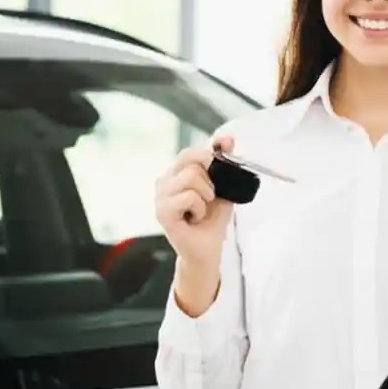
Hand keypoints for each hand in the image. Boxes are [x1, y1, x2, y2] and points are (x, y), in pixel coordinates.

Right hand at [154, 134, 235, 268]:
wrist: (207, 250)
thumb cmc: (211, 220)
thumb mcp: (222, 186)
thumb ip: (223, 162)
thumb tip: (227, 138)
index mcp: (174, 174)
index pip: (189, 153)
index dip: (208, 154)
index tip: (220, 161)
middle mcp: (163, 183)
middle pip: (191, 162)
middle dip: (209, 182)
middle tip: (208, 200)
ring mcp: (160, 197)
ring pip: (190, 177)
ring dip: (205, 196)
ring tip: (200, 211)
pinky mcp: (162, 212)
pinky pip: (189, 197)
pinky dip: (199, 208)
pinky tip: (194, 219)